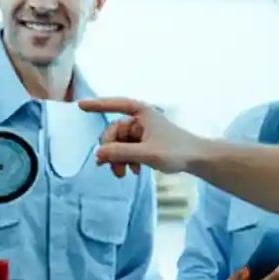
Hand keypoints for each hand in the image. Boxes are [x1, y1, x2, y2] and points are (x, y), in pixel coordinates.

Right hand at [79, 97, 205, 177]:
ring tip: (123, 174)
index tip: (80, 105)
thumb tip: (98, 154)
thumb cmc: (175, 151)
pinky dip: (128, 160)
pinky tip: (135, 172)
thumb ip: (121, 153)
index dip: (98, 105)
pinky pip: (129, 149)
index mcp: (142, 113)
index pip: (116, 105)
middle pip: (115, 131)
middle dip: (110, 150)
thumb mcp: (146, 153)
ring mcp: (144, 131)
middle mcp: (141, 119)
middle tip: (109, 168)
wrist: (197, 159)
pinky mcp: (146, 143)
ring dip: (119, 159)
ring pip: (120, 143)